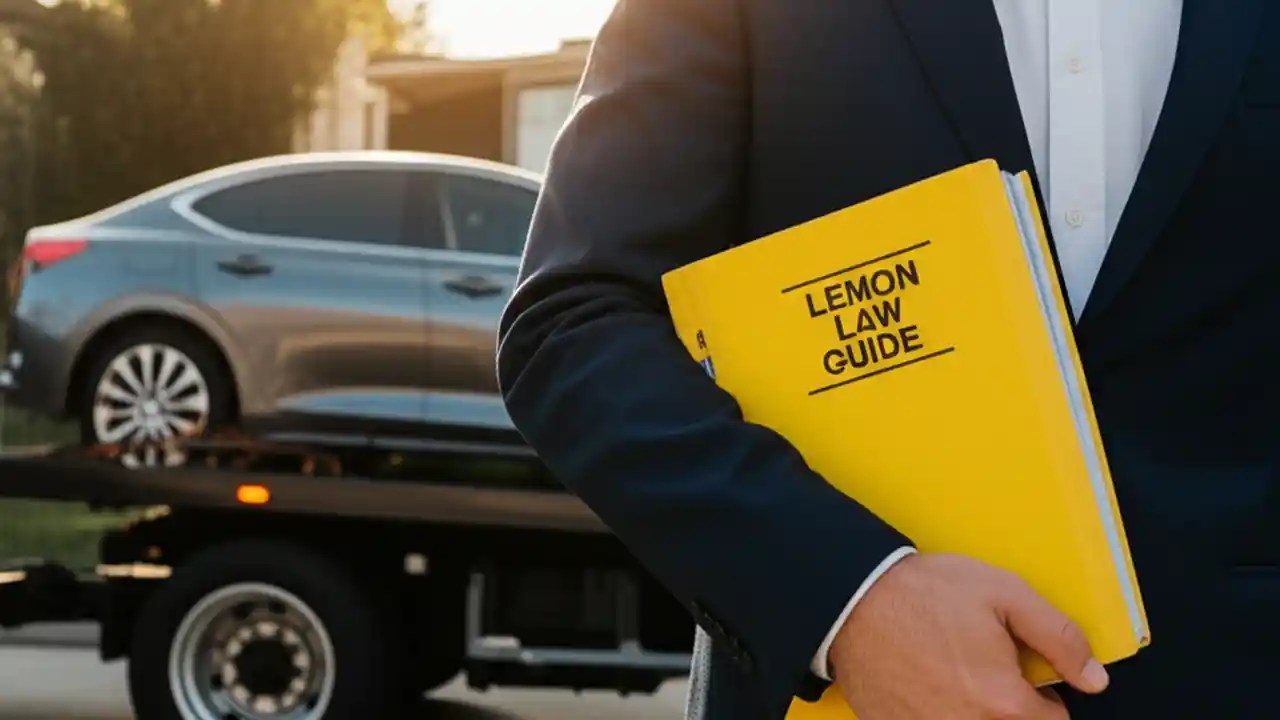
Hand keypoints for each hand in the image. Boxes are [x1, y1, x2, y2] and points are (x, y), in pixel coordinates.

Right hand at [828, 553, 1109, 718]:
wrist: (854, 597)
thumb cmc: (926, 592)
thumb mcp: (1005, 594)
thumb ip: (1059, 638)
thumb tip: (1094, 678)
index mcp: (1003, 702)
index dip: (1043, 699)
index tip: (1022, 678)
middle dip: (1008, 710)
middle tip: (985, 676)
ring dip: (973, 712)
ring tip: (954, 682)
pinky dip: (933, 713)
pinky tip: (924, 689)